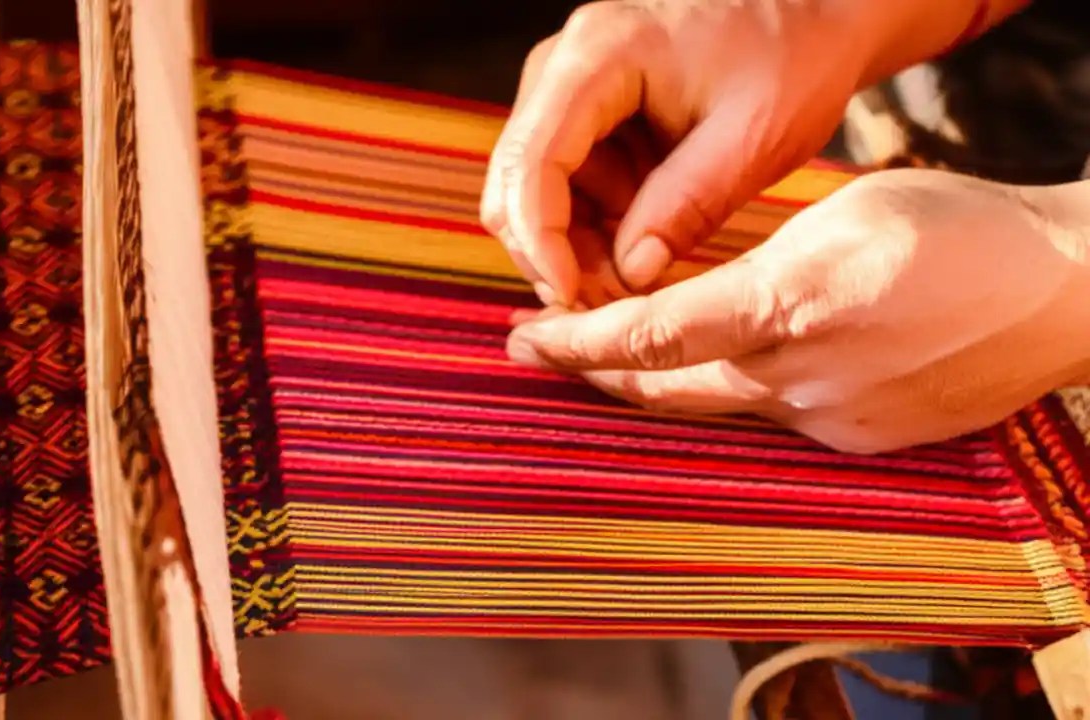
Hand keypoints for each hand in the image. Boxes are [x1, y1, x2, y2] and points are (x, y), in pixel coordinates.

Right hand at [480, 0, 1030, 306]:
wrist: (814, 12)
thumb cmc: (792, 54)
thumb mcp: (753, 137)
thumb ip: (687, 206)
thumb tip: (628, 275)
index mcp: (599, 55)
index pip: (532, 159)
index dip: (540, 239)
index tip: (571, 297)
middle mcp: (564, 67)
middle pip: (514, 181)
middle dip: (551, 253)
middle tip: (607, 306)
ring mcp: (569, 90)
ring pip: (532, 194)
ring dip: (571, 248)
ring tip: (634, 282)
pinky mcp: (585, 115)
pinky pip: (564, 188)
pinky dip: (590, 231)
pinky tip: (637, 251)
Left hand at [506, 169, 1089, 453]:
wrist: (1060, 294)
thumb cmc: (955, 229)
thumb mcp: (839, 211)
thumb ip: (754, 260)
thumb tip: (693, 298)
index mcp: (788, 306)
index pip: (649, 338)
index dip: (575, 345)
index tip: (522, 340)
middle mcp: (799, 381)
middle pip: (662, 393)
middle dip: (591, 375)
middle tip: (539, 351)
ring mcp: (830, 424)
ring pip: (712, 411)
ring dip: (658, 386)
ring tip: (616, 356)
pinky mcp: (858, 443)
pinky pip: (770, 423)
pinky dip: (731, 396)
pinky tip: (726, 369)